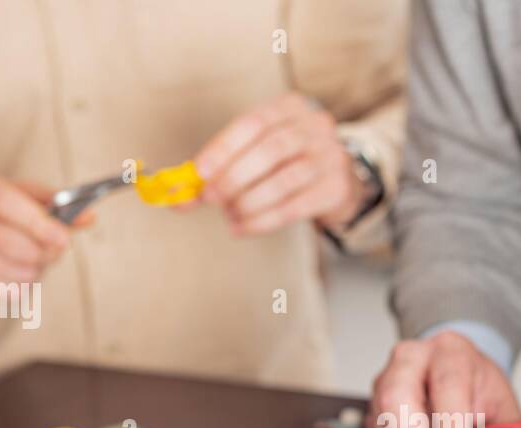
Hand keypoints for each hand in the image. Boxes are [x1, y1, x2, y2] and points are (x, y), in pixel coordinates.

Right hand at [0, 174, 81, 287]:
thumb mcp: (20, 198)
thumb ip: (55, 205)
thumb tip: (89, 217)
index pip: (5, 202)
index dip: (37, 223)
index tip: (64, 238)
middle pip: (12, 244)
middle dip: (44, 252)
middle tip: (56, 250)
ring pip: (16, 272)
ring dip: (36, 271)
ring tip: (31, 260)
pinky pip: (8, 291)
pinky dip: (21, 285)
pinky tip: (13, 272)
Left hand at [194, 93, 365, 234]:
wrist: (339, 176)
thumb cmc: (288, 160)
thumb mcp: (260, 147)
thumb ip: (223, 165)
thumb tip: (181, 193)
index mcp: (290, 107)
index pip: (252, 123)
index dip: (223, 149)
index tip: (199, 172)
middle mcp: (314, 127)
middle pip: (270, 150)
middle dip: (234, 177)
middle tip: (211, 198)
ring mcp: (329, 157)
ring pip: (283, 181)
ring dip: (249, 202)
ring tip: (230, 215)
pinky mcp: (335, 188)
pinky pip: (295, 208)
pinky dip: (264, 221)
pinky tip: (243, 228)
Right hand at [367, 331, 520, 427]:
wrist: (457, 378)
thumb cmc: (478, 391)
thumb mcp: (504, 414)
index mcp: (451, 351)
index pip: (446, 383)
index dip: (448, 424)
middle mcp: (412, 358)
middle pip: (397, 395)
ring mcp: (386, 379)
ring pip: (381, 419)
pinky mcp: (373, 405)